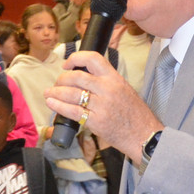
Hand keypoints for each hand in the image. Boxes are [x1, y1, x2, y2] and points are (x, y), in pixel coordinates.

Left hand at [46, 50, 160, 163]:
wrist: (145, 135)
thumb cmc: (135, 114)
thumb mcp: (124, 89)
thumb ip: (106, 82)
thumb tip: (82, 78)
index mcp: (115, 78)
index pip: (93, 58)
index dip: (75, 58)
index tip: (66, 65)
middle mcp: (107, 89)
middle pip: (76, 77)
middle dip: (61, 79)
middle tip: (57, 84)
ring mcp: (102, 105)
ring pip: (71, 93)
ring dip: (55, 92)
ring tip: (48, 93)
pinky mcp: (96, 121)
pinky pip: (72, 111)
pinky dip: (58, 106)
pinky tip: (52, 103)